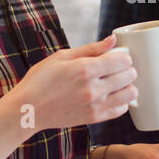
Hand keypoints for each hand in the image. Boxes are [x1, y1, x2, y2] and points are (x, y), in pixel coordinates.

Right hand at [9, 34, 136, 129]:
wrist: (28, 110)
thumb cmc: (40, 80)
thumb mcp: (61, 57)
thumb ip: (91, 48)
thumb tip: (112, 39)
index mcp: (84, 69)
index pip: (122, 60)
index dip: (123, 56)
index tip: (116, 56)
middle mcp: (93, 88)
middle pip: (130, 76)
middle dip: (127, 68)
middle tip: (116, 68)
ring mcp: (95, 105)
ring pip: (130, 94)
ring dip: (127, 85)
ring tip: (116, 82)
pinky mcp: (94, 118)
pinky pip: (121, 109)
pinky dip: (121, 101)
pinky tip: (110, 96)